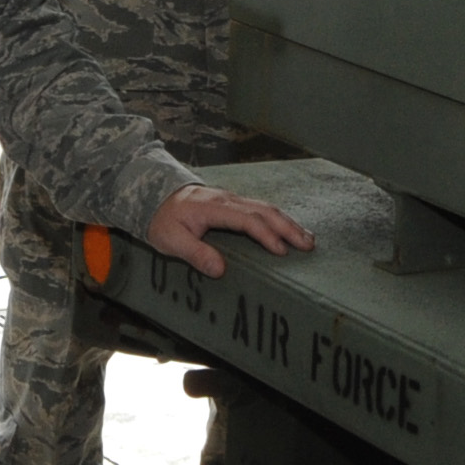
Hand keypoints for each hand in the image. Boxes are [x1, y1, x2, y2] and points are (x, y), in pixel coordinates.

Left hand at [144, 183, 312, 277]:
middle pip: (265, 210)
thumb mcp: (170, 240)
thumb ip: (195, 254)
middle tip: (308, 246)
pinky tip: (289, 230)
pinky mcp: (234, 203)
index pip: (247, 220)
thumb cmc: (163, 220)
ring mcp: (232, 199)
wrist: (156, 194)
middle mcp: (227, 200)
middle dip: (288, 228)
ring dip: (288, 223)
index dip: (266, 235)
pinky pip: (261, 209)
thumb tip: (220, 270)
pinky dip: (279, 219)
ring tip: (308, 240)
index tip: (281, 252)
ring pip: (267, 208)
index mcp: (213, 208)